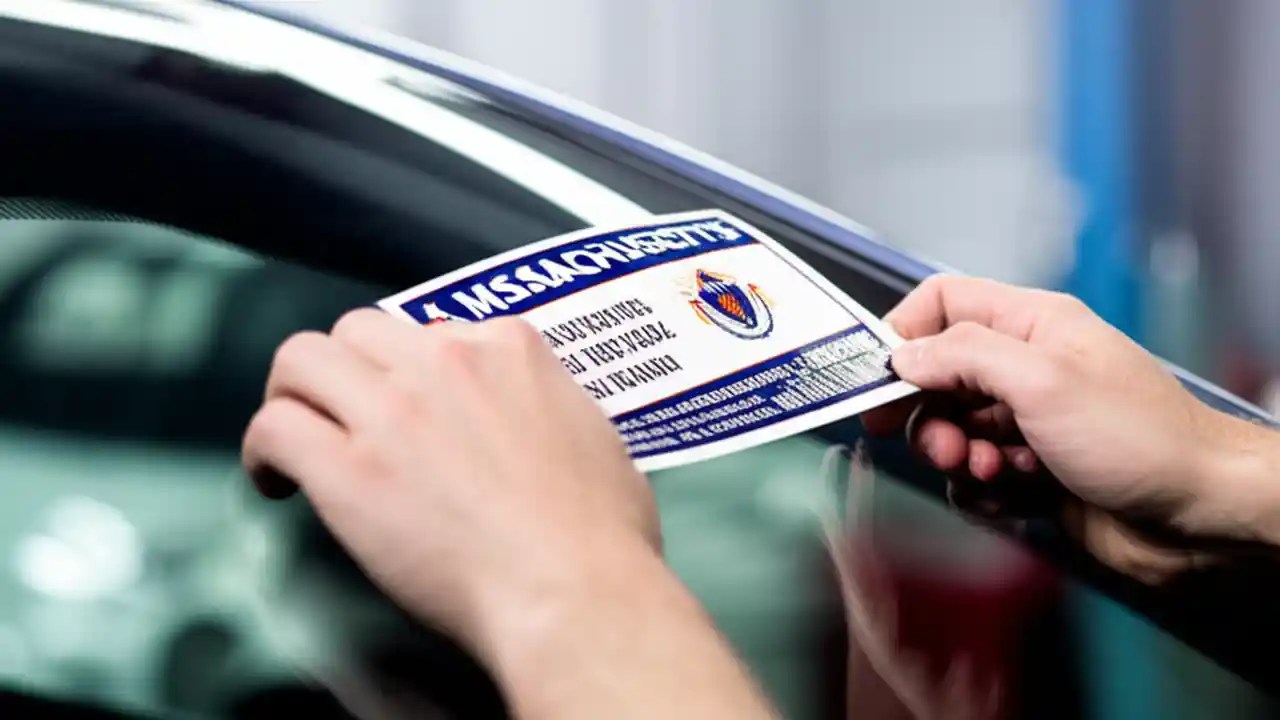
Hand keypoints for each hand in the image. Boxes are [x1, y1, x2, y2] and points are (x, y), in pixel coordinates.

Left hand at [242, 310, 774, 718]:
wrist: (574, 591)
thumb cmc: (601, 537)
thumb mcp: (595, 434)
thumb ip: (550, 405)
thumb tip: (534, 421)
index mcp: (509, 350)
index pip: (434, 327)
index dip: (414, 368)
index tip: (411, 400)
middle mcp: (445, 364)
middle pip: (359, 330)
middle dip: (347, 369)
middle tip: (345, 411)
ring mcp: (393, 413)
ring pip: (302, 360)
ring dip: (294, 394)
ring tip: (297, 431)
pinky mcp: (348, 470)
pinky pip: (275, 427)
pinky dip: (264, 451)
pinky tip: (276, 480)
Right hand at [863, 275, 1279, 581]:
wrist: (1201, 514)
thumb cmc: (1143, 438)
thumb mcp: (1043, 380)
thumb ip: (964, 356)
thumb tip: (903, 354)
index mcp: (1031, 326)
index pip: (943, 304)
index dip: (903, 334)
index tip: (878, 378)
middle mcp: (1025, 369)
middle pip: (936, 375)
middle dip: (928, 414)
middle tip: (942, 445)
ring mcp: (1026, 422)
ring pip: (951, 430)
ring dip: (957, 456)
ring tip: (994, 472)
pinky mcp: (1030, 472)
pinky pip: (973, 476)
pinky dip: (980, 489)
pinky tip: (1012, 494)